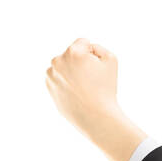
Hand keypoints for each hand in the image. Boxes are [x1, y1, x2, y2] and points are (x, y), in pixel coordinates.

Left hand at [44, 38, 145, 160]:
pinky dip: (67, 84)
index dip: (94, 55)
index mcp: (72, 52)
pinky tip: (78, 94)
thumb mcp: (112, 61)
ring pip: (64, 67)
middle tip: (92, 81)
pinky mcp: (49, 87)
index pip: (83, 43)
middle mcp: (58, 61)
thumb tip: (87, 49)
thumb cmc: (106, 89)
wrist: (95, 117)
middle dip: (81, 63)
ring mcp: (51, 75)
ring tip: (85, 89)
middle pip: (72, 55)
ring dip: (73, 72)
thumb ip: (99, 48)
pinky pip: (59, 79)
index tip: (98, 69)